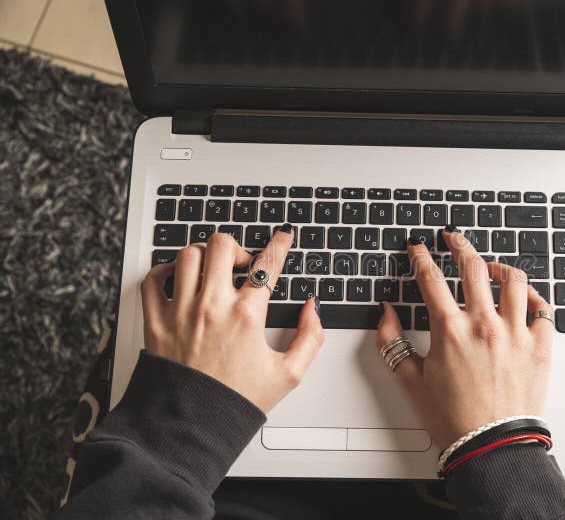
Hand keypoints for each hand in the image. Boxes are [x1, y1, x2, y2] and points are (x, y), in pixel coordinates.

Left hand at [140, 227, 323, 413]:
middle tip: (242, 263)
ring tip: (212, 269)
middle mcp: (212, 306)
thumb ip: (310, 337)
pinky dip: (165, 270)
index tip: (283, 237)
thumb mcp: (289, 374)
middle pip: (222, 246)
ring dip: (204, 255)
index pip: (268, 264)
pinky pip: (154, 278)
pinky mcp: (155, 321)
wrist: (191, 427)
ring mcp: (180, 311)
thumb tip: (312, 309)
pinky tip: (179, 277)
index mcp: (246, 316)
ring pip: (188, 255)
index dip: (280, 244)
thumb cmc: (235, 401)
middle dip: (237, 247)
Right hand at [376, 228, 553, 446]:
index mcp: (449, 331)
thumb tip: (386, 314)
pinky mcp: (539, 346)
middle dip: (458, 244)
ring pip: (512, 280)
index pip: (430, 278)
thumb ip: (391, 342)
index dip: (420, 257)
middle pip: (472, 266)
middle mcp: (484, 324)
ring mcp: (515, 333)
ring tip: (489, 266)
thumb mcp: (410, 381)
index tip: (418, 249)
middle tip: (452, 238)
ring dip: (497, 266)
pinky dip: (532, 296)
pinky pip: (542, 308)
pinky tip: (521, 296)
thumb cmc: (454, 418)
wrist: (491, 447)